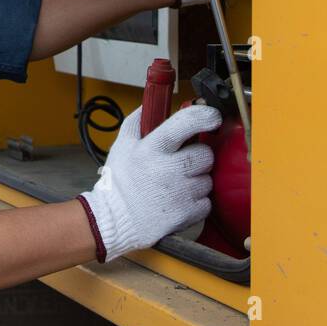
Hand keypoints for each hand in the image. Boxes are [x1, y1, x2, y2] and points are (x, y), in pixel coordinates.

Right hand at [78, 104, 220, 262]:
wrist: (113, 221)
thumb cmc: (119, 183)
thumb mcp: (122, 146)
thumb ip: (137, 122)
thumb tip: (151, 104)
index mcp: (151, 149)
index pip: (185, 123)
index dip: (204, 115)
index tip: (213, 116)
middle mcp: (167, 170)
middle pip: (205, 154)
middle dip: (198, 156)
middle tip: (184, 162)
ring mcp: (179, 194)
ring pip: (207, 179)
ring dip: (197, 180)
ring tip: (177, 185)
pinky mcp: (186, 214)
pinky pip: (205, 202)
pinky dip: (197, 202)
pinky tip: (179, 201)